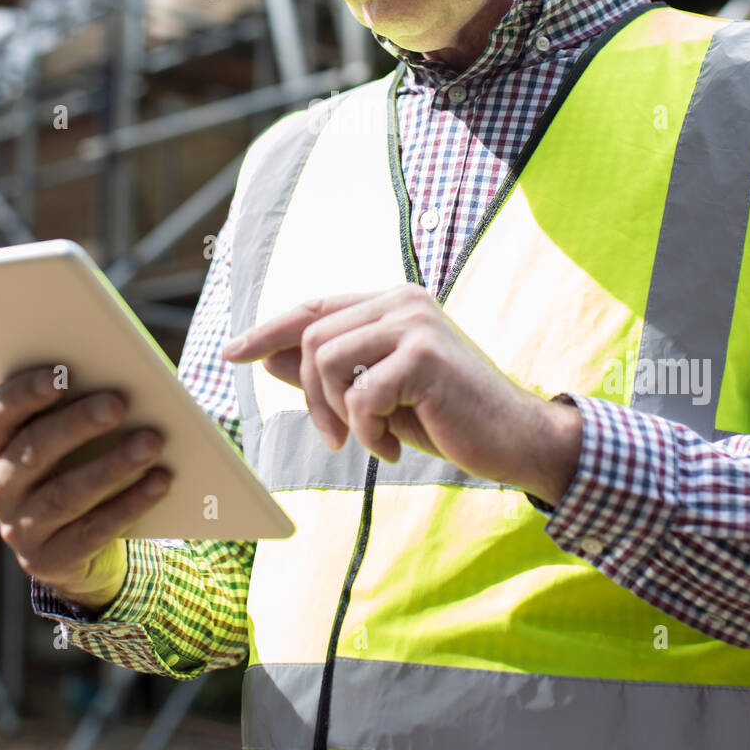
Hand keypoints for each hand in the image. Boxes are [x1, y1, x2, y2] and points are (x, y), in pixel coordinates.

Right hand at [0, 366, 171, 607]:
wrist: (69, 543)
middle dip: (78, 424)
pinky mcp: (48, 559)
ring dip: (112, 466)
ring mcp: (18, 527)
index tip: (60, 374)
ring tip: (151, 442)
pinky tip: (160, 482)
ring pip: (65, 494)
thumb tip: (114, 369)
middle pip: (34, 449)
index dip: (24, 393)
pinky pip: (93, 531)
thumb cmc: (72, 463)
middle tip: (118, 403)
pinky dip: (130, 504)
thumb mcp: (63, 434)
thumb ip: (73, 403)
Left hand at [222, 284, 581, 500]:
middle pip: (311, 339)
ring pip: (326, 362)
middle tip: (336, 437)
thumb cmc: (448, 417)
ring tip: (369, 439)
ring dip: (337, 414)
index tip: (232, 353)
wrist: (517, 439)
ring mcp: (413, 324)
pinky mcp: (424, 355)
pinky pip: (360, 396)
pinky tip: (395, 448)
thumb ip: (330, 371)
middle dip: (310, 397)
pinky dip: (368, 433)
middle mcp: (401, 301)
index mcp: (392, 303)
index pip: (313, 308)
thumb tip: (270, 358)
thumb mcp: (379, 395)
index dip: (267, 330)